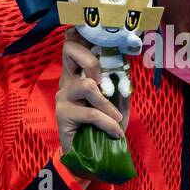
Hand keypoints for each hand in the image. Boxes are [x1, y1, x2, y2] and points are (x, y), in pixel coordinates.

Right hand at [56, 29, 127, 157]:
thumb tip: (127, 61)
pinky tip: (116, 132)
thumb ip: (120, 81)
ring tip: (116, 118)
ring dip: (107, 103)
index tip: (101, 32)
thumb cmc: (104, 126)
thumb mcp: (118, 101)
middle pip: (69, 49)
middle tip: (104, 81)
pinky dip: (108, 122)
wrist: (90, 157)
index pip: (73, 41)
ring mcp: (63, 95)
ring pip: (87, 85)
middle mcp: (67, 78)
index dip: (82, 31)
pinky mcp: (62, 114)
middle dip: (91, 60)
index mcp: (79, 71)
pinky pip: (90, 112)